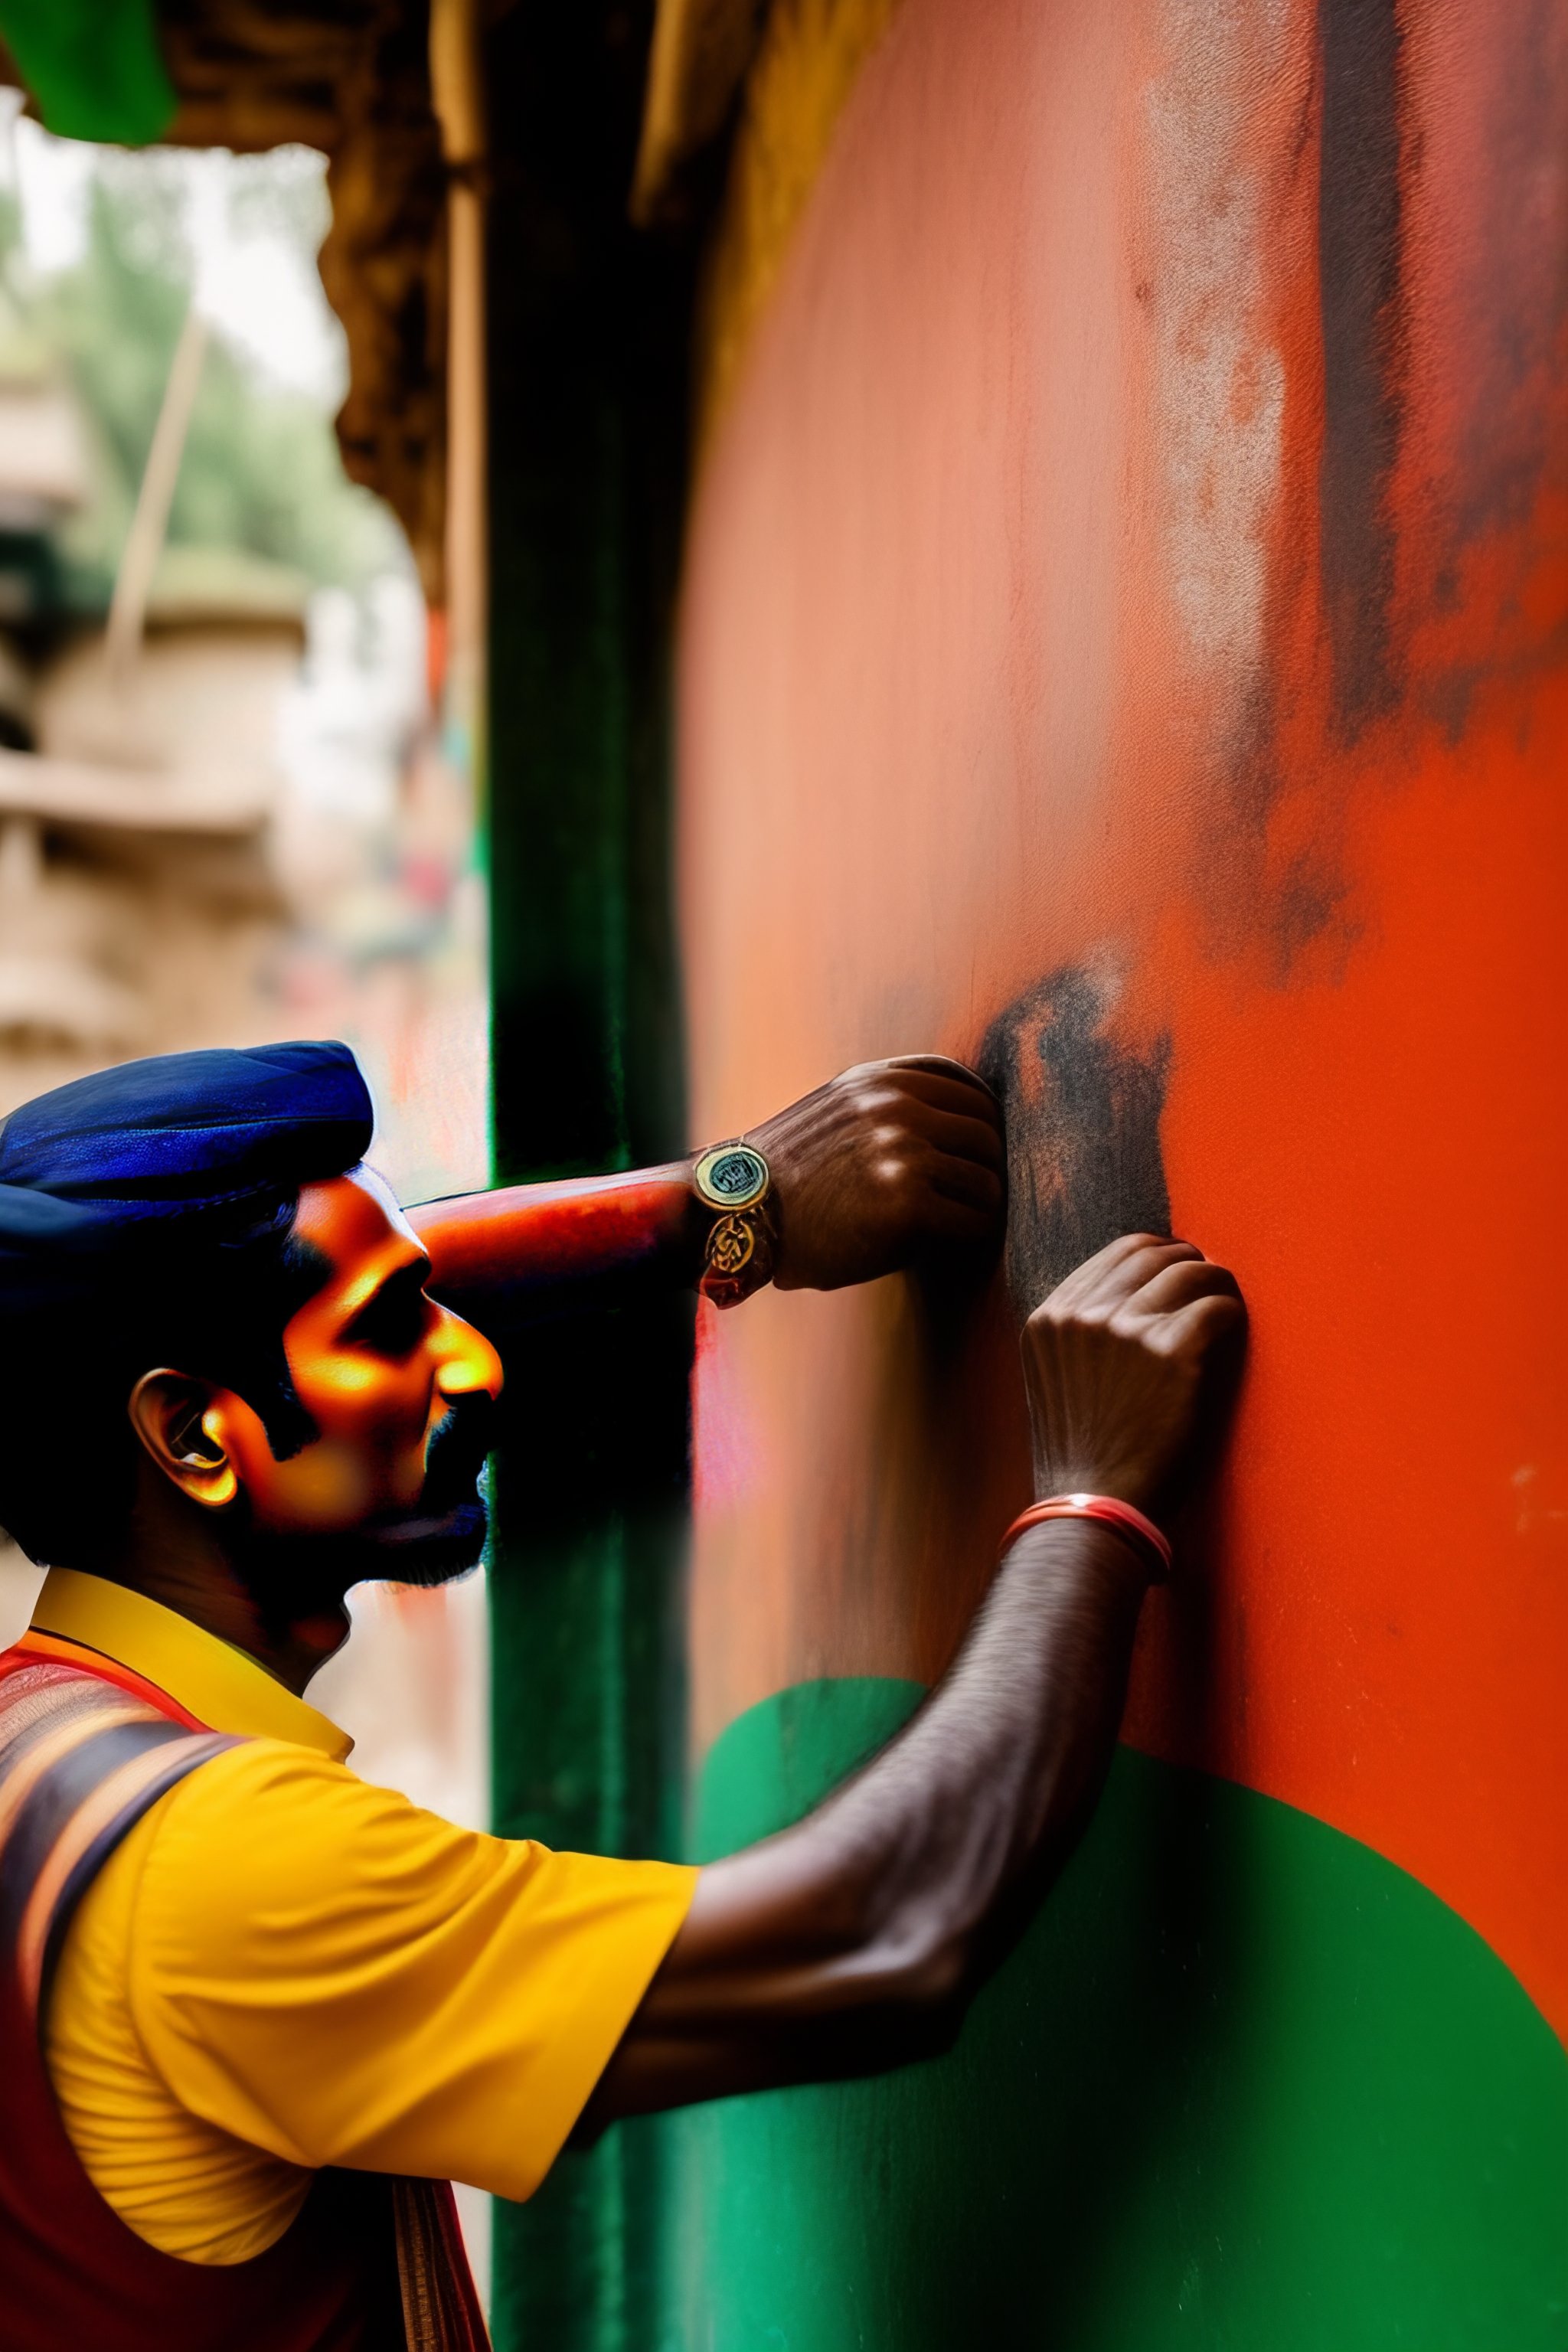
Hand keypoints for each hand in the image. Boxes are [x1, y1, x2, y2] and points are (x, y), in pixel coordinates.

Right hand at [737, 1056, 1004, 1290]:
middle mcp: (894, 1106)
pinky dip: (972, 1234)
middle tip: (979, 1195)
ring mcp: (902, 1151)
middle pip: (985, 1130)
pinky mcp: (906, 1201)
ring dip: (982, 1203)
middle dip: (987, 1165)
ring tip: (964, 1220)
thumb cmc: (787, 1177)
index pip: (964, 1085)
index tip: (980, 1150)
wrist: (739, 1216)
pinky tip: (953, 1241)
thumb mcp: (832, 1112)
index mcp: (878, 1081)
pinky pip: (973, 1219)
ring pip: (986, 1177)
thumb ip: (883, 1103)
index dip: (982, 1119)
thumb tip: (952, 1119)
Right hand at [1020, 1233, 1245, 1512]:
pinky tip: (1235, 1326)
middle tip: (1211, 1279)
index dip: (1158, 1255)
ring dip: (1216, 1281)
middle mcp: (1083, 1316)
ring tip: (1227, 1299)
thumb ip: (1082, 1336)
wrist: (1093, 1508)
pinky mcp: (1171, 1355)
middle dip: (1188, 1260)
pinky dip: (1232, 1313)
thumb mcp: (1056, 1381)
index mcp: (1050, 1319)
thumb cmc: (1082, 1456)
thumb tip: (1136, 1298)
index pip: (1116, 1255)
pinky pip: (1217, 1308)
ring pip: (1189, 1273)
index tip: (1180, 1268)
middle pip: (1153, 1254)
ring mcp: (1126, 1332)